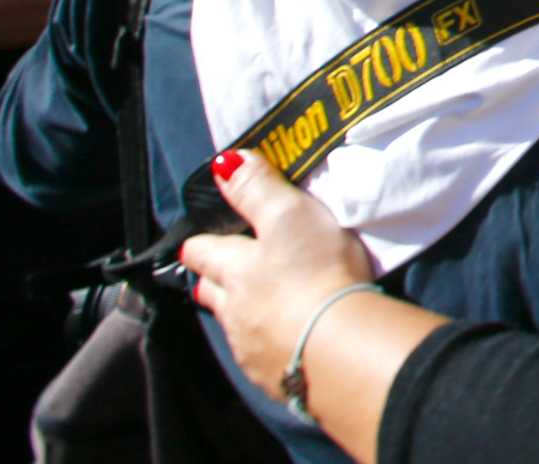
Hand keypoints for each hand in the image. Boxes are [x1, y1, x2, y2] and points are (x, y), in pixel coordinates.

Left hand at [179, 152, 377, 396]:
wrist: (337, 347)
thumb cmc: (314, 272)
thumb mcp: (289, 215)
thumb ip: (257, 188)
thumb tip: (224, 162)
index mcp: (232, 269)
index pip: (201, 251)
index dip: (201, 243)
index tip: (203, 238)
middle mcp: (232, 310)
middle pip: (208, 292)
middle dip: (212, 281)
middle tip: (224, 273)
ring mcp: (249, 347)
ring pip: (233, 325)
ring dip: (242, 314)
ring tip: (261, 306)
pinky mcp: (274, 376)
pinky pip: (261, 357)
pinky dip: (269, 344)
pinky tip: (289, 340)